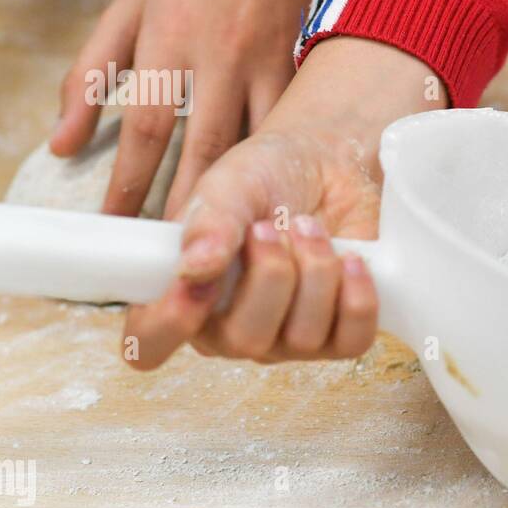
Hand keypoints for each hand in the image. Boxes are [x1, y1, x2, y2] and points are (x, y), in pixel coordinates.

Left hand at [50, 0, 376, 219]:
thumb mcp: (129, 1)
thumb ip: (91, 71)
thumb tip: (60, 141)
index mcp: (167, 37)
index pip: (144, 125)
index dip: (129, 182)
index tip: (116, 226)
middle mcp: (218, 55)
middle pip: (202, 149)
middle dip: (185, 209)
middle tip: (176, 260)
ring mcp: (265, 65)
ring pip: (251, 147)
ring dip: (236, 200)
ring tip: (224, 248)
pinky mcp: (298, 71)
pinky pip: (285, 130)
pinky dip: (276, 170)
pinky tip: (270, 204)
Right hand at [122, 38, 445, 369]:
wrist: (330, 163)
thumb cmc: (268, 177)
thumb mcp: (229, 184)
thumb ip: (208, 221)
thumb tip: (193, 266)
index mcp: (185, 296)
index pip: (150, 344)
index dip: (168, 325)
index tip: (196, 284)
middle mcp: (232, 328)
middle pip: (244, 341)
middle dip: (269, 276)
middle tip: (272, 226)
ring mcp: (288, 339)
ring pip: (302, 338)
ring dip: (315, 272)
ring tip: (309, 227)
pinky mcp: (341, 335)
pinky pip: (352, 342)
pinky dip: (357, 299)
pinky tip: (352, 259)